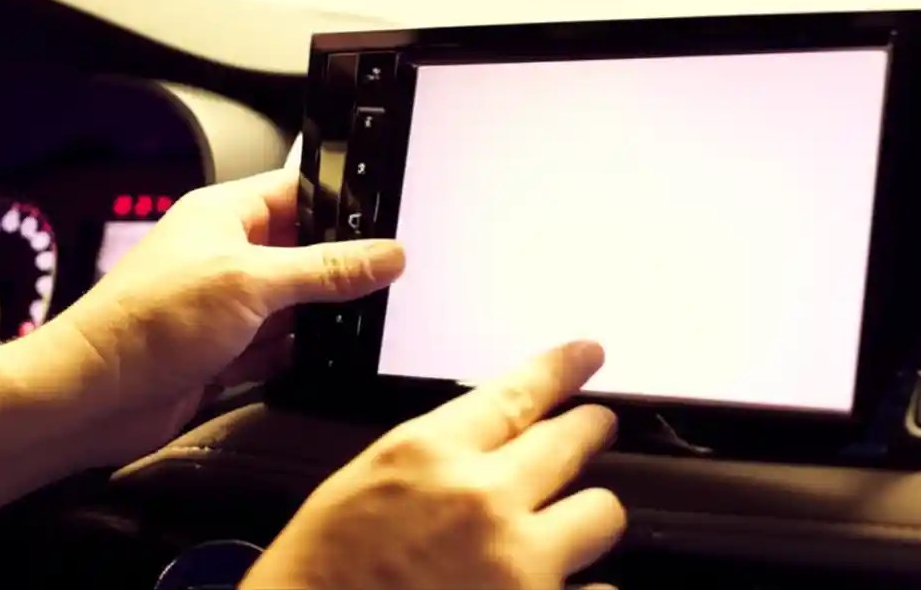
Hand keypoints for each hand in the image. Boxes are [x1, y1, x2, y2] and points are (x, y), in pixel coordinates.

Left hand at [34, 169, 405, 464]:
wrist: (92, 399)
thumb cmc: (145, 323)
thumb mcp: (252, 282)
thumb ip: (326, 270)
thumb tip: (386, 255)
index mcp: (224, 215)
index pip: (297, 191)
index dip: (341, 201)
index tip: (386, 220)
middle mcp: (225, 254)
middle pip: (303, 252)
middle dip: (338, 269)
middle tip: (384, 278)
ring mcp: (225, 305)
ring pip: (295, 303)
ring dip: (320, 316)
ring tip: (359, 322)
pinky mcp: (224, 350)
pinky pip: (279, 346)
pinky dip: (299, 353)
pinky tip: (323, 359)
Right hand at [240, 341, 625, 589]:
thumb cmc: (318, 574)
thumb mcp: (362, 485)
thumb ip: (434, 459)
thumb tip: (492, 445)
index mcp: (428, 454)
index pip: (516, 393)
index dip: (561, 368)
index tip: (588, 353)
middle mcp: (482, 498)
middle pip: (573, 441)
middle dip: (592, 430)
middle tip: (597, 428)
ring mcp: (519, 562)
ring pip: (602, 513)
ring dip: (587, 519)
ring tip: (569, 529)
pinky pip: (599, 588)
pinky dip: (582, 586)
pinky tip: (559, 586)